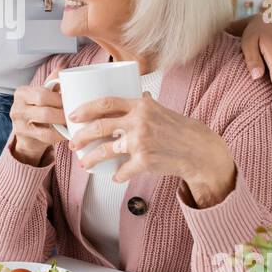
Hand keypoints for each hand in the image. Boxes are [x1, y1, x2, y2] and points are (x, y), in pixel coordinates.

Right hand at [8, 84, 66, 164]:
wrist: (27, 135)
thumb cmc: (38, 110)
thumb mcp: (42, 95)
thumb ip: (52, 81)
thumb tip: (63, 65)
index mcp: (22, 92)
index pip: (42, 94)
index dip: (59, 99)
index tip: (71, 102)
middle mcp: (17, 107)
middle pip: (44, 110)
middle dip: (62, 113)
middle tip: (74, 115)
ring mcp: (18, 124)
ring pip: (45, 124)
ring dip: (62, 124)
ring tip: (72, 123)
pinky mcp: (23, 137)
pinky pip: (45, 136)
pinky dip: (59, 135)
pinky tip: (66, 133)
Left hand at [70, 94, 236, 205]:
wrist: (199, 150)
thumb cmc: (180, 129)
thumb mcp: (162, 110)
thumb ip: (147, 104)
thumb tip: (139, 95)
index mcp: (140, 106)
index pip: (106, 102)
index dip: (86, 109)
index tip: (73, 115)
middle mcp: (139, 121)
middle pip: (100, 126)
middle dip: (81, 136)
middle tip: (73, 143)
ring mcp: (140, 141)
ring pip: (106, 150)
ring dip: (91, 159)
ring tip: (84, 164)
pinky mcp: (144, 161)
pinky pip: (122, 171)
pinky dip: (116, 175)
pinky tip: (114, 176)